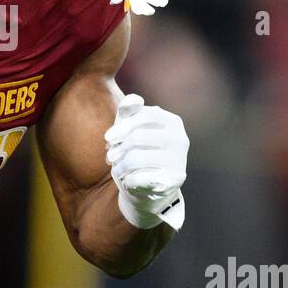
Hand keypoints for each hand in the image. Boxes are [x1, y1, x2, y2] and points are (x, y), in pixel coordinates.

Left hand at [104, 94, 188, 229]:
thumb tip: (134, 100)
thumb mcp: (131, 128)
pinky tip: (127, 180)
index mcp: (173, 122)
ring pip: (135, 159)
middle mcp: (180, 140)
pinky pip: (139, 178)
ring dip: (120, 165)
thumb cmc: (138, 151)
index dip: (121, 126)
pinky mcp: (171, 183)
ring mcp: (178, 161)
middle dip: (118, 148)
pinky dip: (127, 179)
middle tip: (110, 157)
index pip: (144, 115)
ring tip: (117, 168)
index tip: (107, 138)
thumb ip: (129, 110)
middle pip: (137, 137)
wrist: (150, 188)